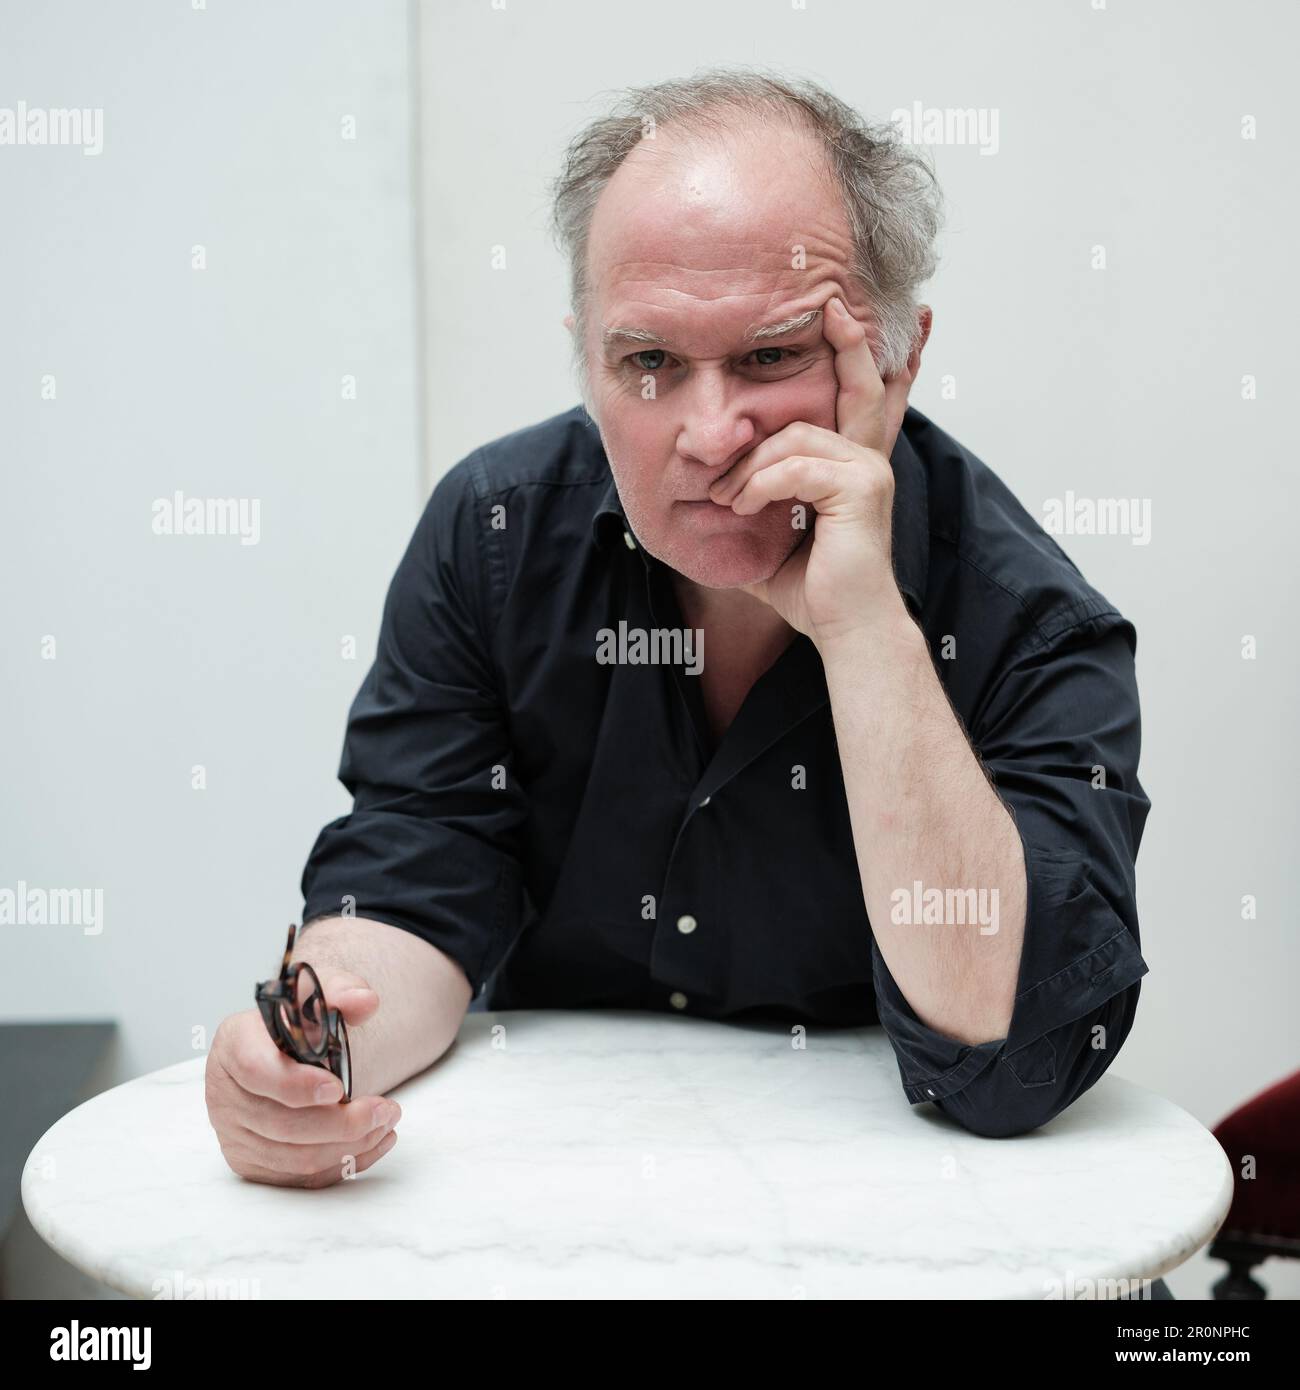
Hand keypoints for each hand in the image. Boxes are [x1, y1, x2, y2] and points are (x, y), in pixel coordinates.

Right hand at [205, 966, 400, 1187]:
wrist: (285, 1049)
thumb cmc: (299, 1021)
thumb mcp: (318, 995)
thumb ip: (341, 991)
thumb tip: (365, 1001)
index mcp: (234, 1043)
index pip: (255, 1070)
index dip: (296, 1084)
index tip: (338, 1087)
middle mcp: (225, 1092)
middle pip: (280, 1124)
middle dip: (342, 1123)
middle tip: (386, 1109)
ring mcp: (234, 1132)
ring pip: (294, 1157)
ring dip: (348, 1146)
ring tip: (386, 1123)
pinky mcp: (251, 1161)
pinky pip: (298, 1177)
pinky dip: (342, 1164)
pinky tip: (373, 1143)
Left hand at [706, 295, 915, 645]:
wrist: (845, 630)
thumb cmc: (811, 589)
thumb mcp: (769, 538)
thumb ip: (753, 505)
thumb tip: (708, 493)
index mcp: (851, 465)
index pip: (861, 400)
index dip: (859, 359)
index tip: (850, 316)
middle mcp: (867, 459)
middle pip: (859, 385)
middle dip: (847, 342)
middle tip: (831, 303)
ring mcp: (870, 469)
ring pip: (796, 435)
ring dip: (748, 466)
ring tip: (724, 499)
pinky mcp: (862, 487)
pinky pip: (795, 466)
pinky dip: (760, 485)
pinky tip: (742, 509)